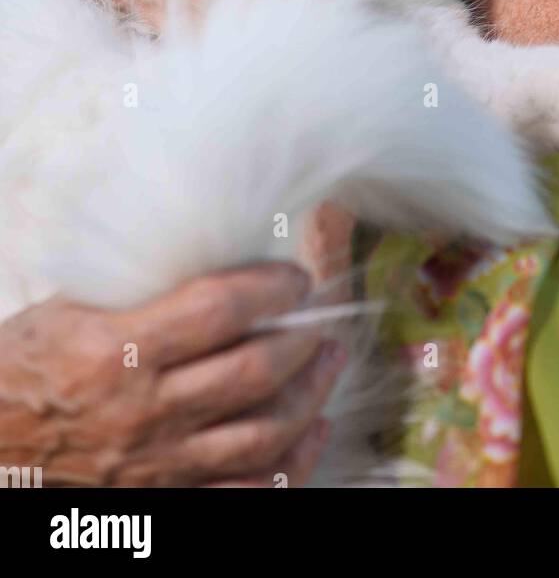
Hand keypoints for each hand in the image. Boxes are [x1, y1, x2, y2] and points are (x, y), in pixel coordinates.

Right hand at [0, 263, 345, 486]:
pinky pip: (247, 491)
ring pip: (261, 434)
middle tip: (322, 316)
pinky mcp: (163, 501)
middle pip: (252, 372)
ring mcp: (156, 464)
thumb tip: (220, 258)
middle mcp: (143, 410)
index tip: (295, 275)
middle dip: (302, 338)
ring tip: (329, 361)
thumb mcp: (69, 310)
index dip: (271, 287)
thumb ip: (142, 290)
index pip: (220, 309)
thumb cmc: (23, 366)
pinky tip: (314, 431)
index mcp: (118, 350)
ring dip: (310, 393)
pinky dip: (292, 463)